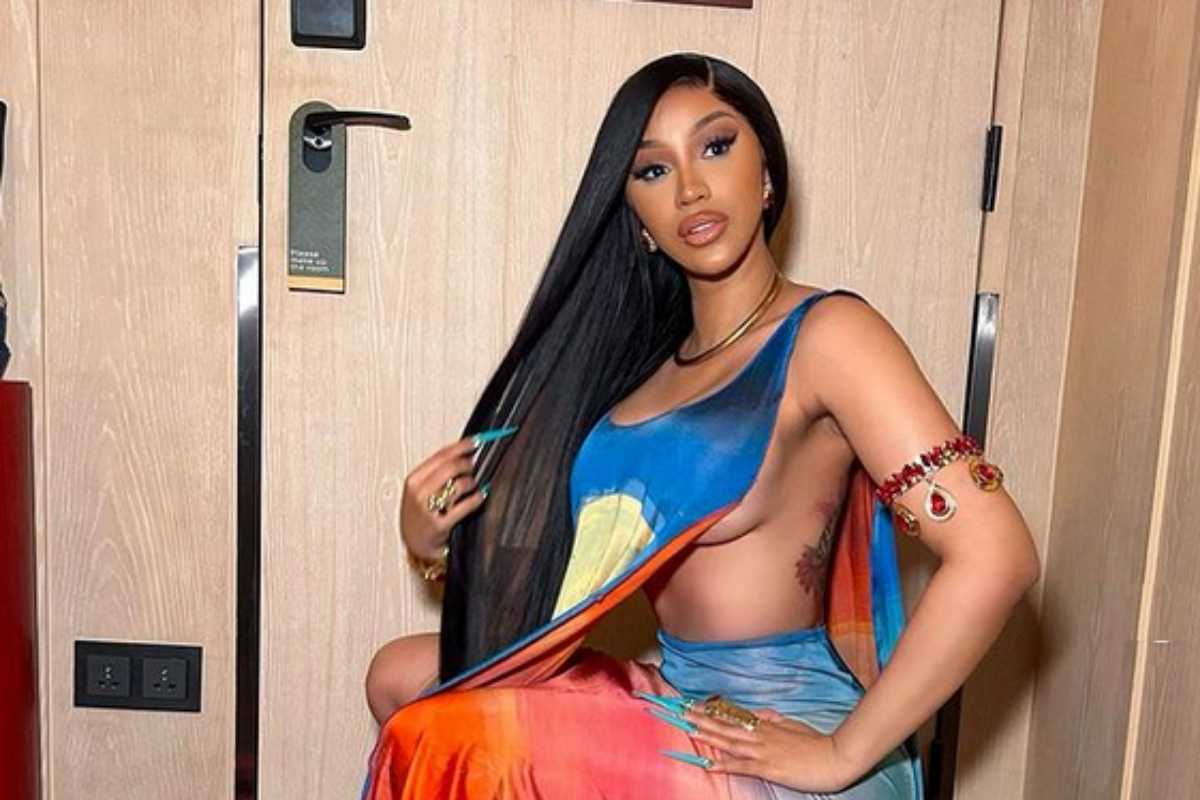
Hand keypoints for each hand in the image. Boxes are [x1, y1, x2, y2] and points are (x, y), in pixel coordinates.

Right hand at [400, 436, 486, 560]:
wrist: (415, 543)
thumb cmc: (421, 513)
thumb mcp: (421, 490)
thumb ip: (438, 472)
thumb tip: (465, 453)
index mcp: (414, 480)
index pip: (441, 455)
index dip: (461, 446)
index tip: (476, 441)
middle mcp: (418, 493)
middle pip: (450, 467)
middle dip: (468, 464)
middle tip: (476, 465)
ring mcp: (427, 509)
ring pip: (458, 485)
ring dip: (471, 482)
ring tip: (473, 485)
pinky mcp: (439, 525)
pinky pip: (465, 506)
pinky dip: (476, 499)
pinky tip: (480, 496)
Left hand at [682, 706, 860, 793]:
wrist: (835, 757)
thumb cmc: (817, 744)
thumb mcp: (794, 726)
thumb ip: (776, 720)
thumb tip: (762, 714)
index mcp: (767, 725)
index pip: (735, 716)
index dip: (714, 710)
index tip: (695, 704)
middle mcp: (762, 735)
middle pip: (727, 725)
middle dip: (703, 718)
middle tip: (682, 710)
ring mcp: (764, 750)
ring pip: (730, 741)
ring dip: (708, 734)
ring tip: (689, 727)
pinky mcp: (769, 767)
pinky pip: (743, 765)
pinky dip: (725, 764)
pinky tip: (710, 762)